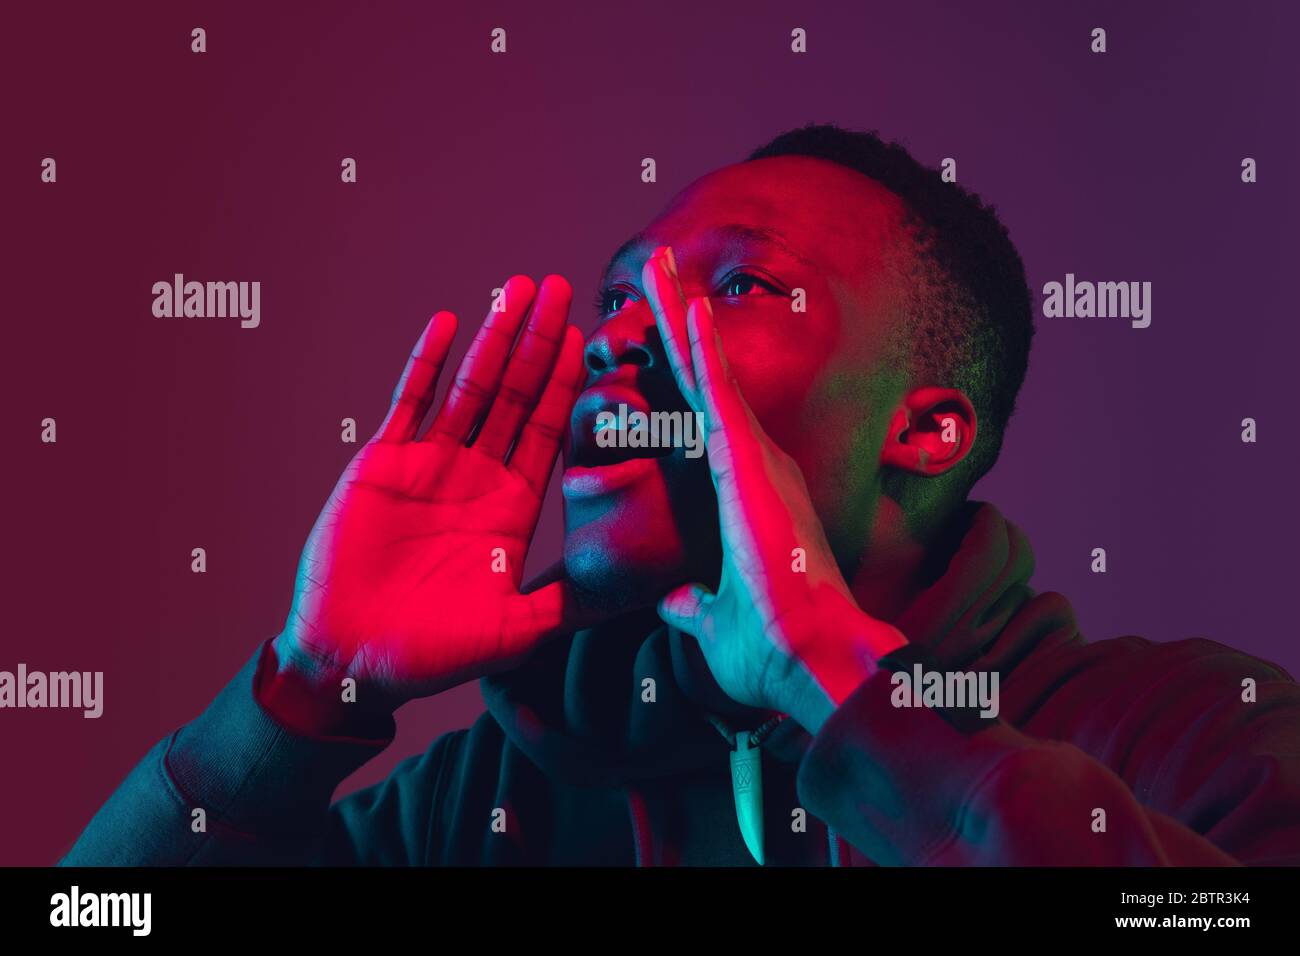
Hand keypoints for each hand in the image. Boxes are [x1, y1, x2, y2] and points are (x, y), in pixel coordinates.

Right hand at [273, 275, 596, 721]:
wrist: (352, 660)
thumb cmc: (431, 653)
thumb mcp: (514, 631)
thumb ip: (568, 604)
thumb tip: (635, 599)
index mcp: (512, 507)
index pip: (548, 432)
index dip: (566, 386)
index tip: (586, 341)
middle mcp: (477, 477)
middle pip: (515, 395)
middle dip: (537, 342)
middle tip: (560, 289)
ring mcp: (430, 465)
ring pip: (469, 388)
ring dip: (492, 338)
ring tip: (515, 289)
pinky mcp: (383, 462)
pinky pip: (408, 402)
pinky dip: (426, 363)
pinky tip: (448, 322)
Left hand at [642, 249, 907, 730]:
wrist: (810, 660)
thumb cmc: (772, 649)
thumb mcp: (711, 618)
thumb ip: (690, 599)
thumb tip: (670, 600)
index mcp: (743, 495)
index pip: (696, 424)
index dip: (675, 381)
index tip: (650, 345)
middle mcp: (752, 464)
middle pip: (700, 380)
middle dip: (675, 326)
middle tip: (653, 273)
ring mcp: (752, 457)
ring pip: (705, 371)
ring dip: (679, 316)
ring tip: (655, 263)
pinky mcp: (749, 462)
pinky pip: (720, 392)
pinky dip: (702, 348)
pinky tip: (685, 305)